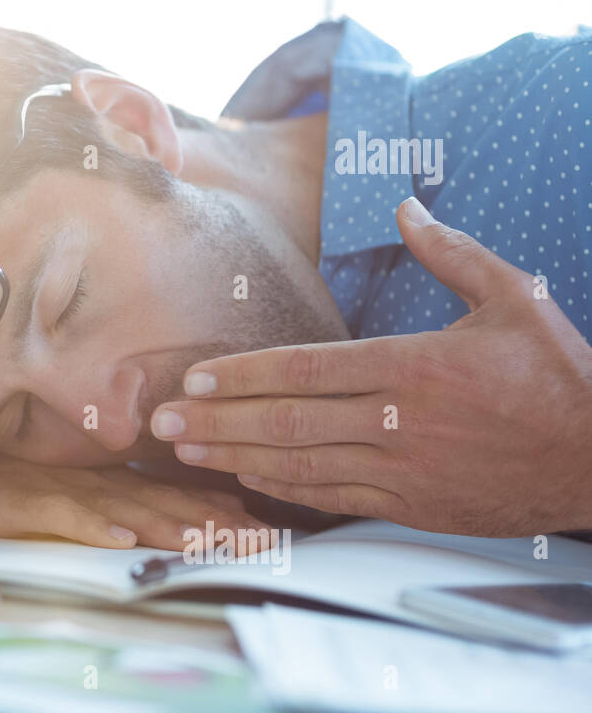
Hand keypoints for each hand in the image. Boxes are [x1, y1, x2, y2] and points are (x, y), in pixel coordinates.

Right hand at [0, 448, 269, 549]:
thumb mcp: (61, 490)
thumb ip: (107, 499)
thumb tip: (153, 519)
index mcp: (104, 479)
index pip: (171, 492)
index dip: (217, 507)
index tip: (263, 523)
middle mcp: (93, 481)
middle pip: (161, 501)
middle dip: (213, 521)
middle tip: (258, 538)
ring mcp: (61, 490)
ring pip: (124, 507)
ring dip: (169, 524)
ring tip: (209, 541)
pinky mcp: (26, 502)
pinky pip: (65, 515)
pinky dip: (94, 526)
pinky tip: (120, 540)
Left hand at [151, 197, 591, 536]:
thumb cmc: (557, 375)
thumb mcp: (515, 297)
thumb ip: (451, 253)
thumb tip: (402, 207)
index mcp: (416, 365)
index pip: (307, 368)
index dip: (242, 373)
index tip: (193, 375)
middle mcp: (400, 420)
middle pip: (287, 419)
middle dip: (216, 418)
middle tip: (159, 419)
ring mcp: (404, 469)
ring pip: (301, 463)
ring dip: (236, 455)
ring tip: (184, 448)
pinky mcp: (414, 505)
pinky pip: (333, 498)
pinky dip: (284, 489)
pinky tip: (245, 476)